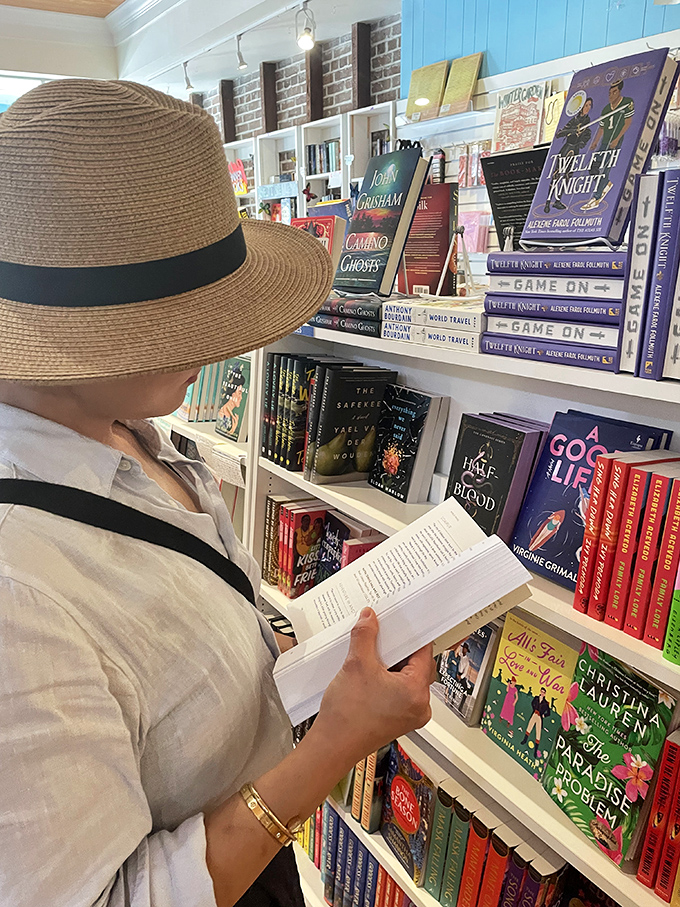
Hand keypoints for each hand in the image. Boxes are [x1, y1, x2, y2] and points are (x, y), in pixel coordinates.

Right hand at [311, 608, 434, 768]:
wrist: (331, 747)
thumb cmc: (347, 718)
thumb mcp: (356, 664)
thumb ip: (365, 635)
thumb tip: (369, 619)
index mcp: (417, 692)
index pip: (423, 652)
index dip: (410, 635)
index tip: (401, 623)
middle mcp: (419, 706)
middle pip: (416, 665)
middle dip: (397, 650)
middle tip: (380, 638)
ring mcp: (409, 715)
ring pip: (406, 678)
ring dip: (390, 665)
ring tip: (370, 657)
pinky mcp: (398, 720)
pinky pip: (399, 691)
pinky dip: (386, 680)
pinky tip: (368, 674)